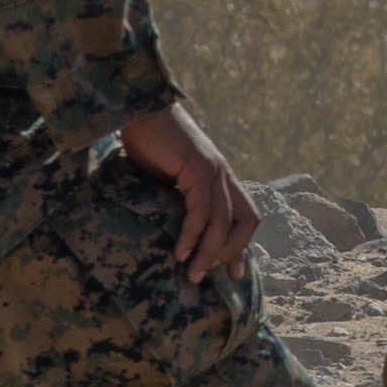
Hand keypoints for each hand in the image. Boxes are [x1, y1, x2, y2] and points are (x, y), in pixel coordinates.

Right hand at [120, 103, 259, 283]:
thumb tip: (170, 228)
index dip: (243, 245)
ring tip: (194, 275)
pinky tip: (180, 252)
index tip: (234, 274)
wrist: (139, 110)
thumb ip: (177, 199)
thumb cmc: (148, 142)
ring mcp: (214, 171)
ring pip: (223, 222)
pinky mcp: (197, 168)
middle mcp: (224, 174)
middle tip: (215, 276)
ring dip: (210, 252)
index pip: (245, 215)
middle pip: (247, 220)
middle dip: (235, 252)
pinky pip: (200, 210)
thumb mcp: (168, 177)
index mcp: (221, 176)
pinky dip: (192, 234)